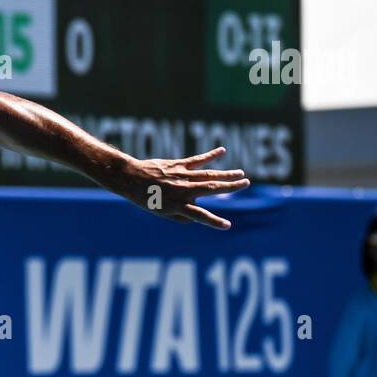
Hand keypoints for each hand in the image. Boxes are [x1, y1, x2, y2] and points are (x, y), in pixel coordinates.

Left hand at [117, 146, 249, 229]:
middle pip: (212, 189)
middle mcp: (183, 190)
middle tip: (246, 183)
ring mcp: (182, 176)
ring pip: (209, 174)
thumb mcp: (161, 213)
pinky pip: (197, 160)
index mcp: (178, 205)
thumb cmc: (146, 199)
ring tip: (241, 173)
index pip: (200, 216)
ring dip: (226, 173)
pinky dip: (211, 155)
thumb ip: (180, 217)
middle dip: (230, 187)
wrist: (130, 178)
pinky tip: (222, 150)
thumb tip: (196, 219)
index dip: (214, 222)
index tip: (228, 225)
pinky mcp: (179, 165)